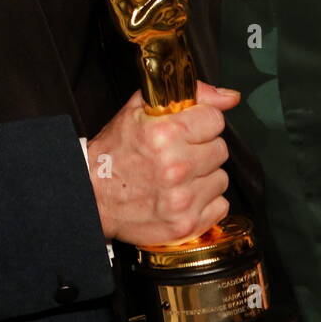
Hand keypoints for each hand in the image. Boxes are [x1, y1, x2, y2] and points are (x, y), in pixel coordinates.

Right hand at [87, 81, 239, 246]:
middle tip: (179, 154)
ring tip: (178, 178)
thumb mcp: (139, 111)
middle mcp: (176, 167)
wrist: (91, 197)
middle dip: (202, 149)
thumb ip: (190, 96)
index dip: (201, 122)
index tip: (188, 130)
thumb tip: (229, 97)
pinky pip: (220, 206)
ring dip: (204, 177)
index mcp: (165, 134)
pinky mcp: (186, 225)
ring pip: (221, 179)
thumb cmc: (113, 154)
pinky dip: (205, 203)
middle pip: (220, 149)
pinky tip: (183, 196)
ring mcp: (182, 199)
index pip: (215, 119)